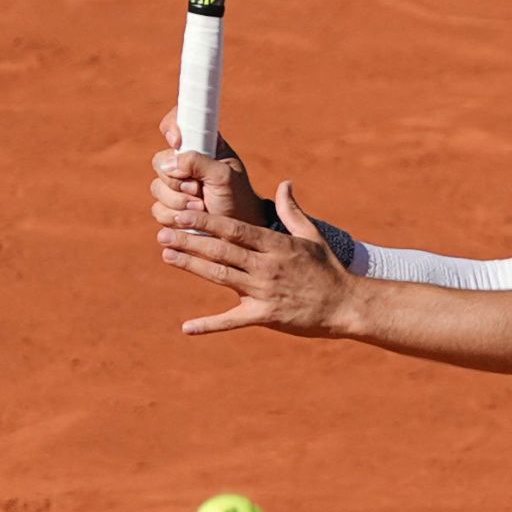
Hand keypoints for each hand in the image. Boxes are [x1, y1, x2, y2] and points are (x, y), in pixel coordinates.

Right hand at [149, 106, 263, 225]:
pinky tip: (192, 217)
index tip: (176, 142)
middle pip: (160, 161)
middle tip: (199, 189)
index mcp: (202, 145)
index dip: (171, 128)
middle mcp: (185, 162)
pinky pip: (157, 208)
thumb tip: (169, 163)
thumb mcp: (224, 176)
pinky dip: (174, 216)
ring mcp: (174, 184)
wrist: (236, 231)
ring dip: (179, 201)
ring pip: (157, 187)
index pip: (178, 122)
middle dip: (179, 180)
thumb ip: (198, 162)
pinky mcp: (168, 206)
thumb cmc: (236, 197)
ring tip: (201, 205)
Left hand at [157, 181, 354, 336]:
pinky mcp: (266, 316)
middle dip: (190, 240)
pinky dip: (210, 325)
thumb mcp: (313, 236)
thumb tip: (284, 183)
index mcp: (276, 245)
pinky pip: (233, 321)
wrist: (347, 305)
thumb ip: (292, 211)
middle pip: (221, 250)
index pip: (234, 229)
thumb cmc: (329, 269)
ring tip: (167, 255)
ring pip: (221, 276)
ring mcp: (265, 292)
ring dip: (192, 266)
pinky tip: (187, 327)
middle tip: (163, 232)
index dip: (206, 221)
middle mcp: (267, 267)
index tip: (183, 213)